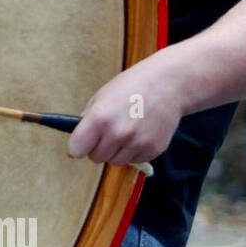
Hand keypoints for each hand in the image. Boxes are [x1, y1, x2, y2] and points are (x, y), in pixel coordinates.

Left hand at [65, 52, 184, 167]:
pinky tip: (139, 133)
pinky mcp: (153, 150)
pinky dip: (134, 151)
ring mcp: (137, 143)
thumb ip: (87, 119)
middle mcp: (118, 134)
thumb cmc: (132, 86)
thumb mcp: (102, 96)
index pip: (76, 150)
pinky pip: (134, 160)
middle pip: (96, 158)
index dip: (77, 147)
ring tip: (125, 131)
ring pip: (115, 161)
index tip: (80, 144)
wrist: (169, 84)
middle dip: (97, 148)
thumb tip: (78, 139)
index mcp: (99, 119)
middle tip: (107, 133)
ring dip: (116, 151)